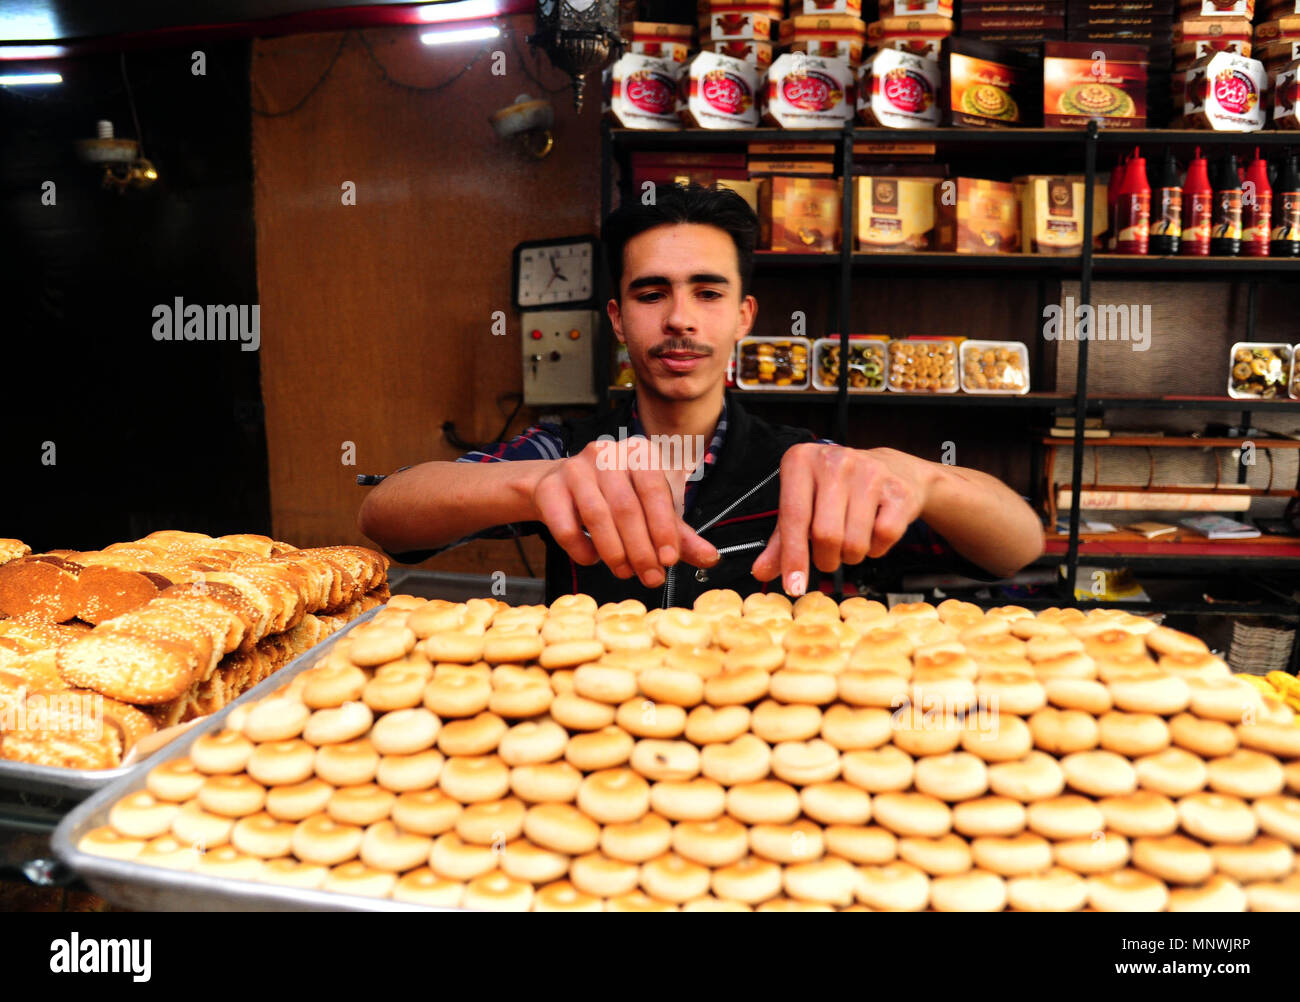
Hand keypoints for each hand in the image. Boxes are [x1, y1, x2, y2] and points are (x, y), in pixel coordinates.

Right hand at [530, 437, 718, 587]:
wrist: (560, 486)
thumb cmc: (615, 498)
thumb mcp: (651, 511)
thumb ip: (679, 535)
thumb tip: (711, 559)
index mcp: (638, 452)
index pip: (655, 489)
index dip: (663, 527)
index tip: (670, 560)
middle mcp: (606, 453)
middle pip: (626, 507)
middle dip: (641, 549)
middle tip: (650, 578)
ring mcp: (574, 467)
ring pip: (596, 517)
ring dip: (614, 553)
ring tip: (625, 572)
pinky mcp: (549, 487)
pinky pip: (565, 526)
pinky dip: (582, 549)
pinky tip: (593, 559)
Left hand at [751, 444, 932, 594]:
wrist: (893, 469)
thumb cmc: (837, 491)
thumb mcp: (803, 506)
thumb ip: (781, 541)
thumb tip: (760, 572)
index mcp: (801, 460)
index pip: (794, 517)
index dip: (794, 558)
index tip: (794, 587)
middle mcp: (834, 460)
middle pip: (825, 535)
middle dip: (826, 560)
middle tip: (828, 557)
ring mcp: (869, 472)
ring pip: (855, 542)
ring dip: (851, 556)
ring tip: (850, 540)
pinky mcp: (898, 490)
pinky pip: (884, 538)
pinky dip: (876, 548)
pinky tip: (872, 532)